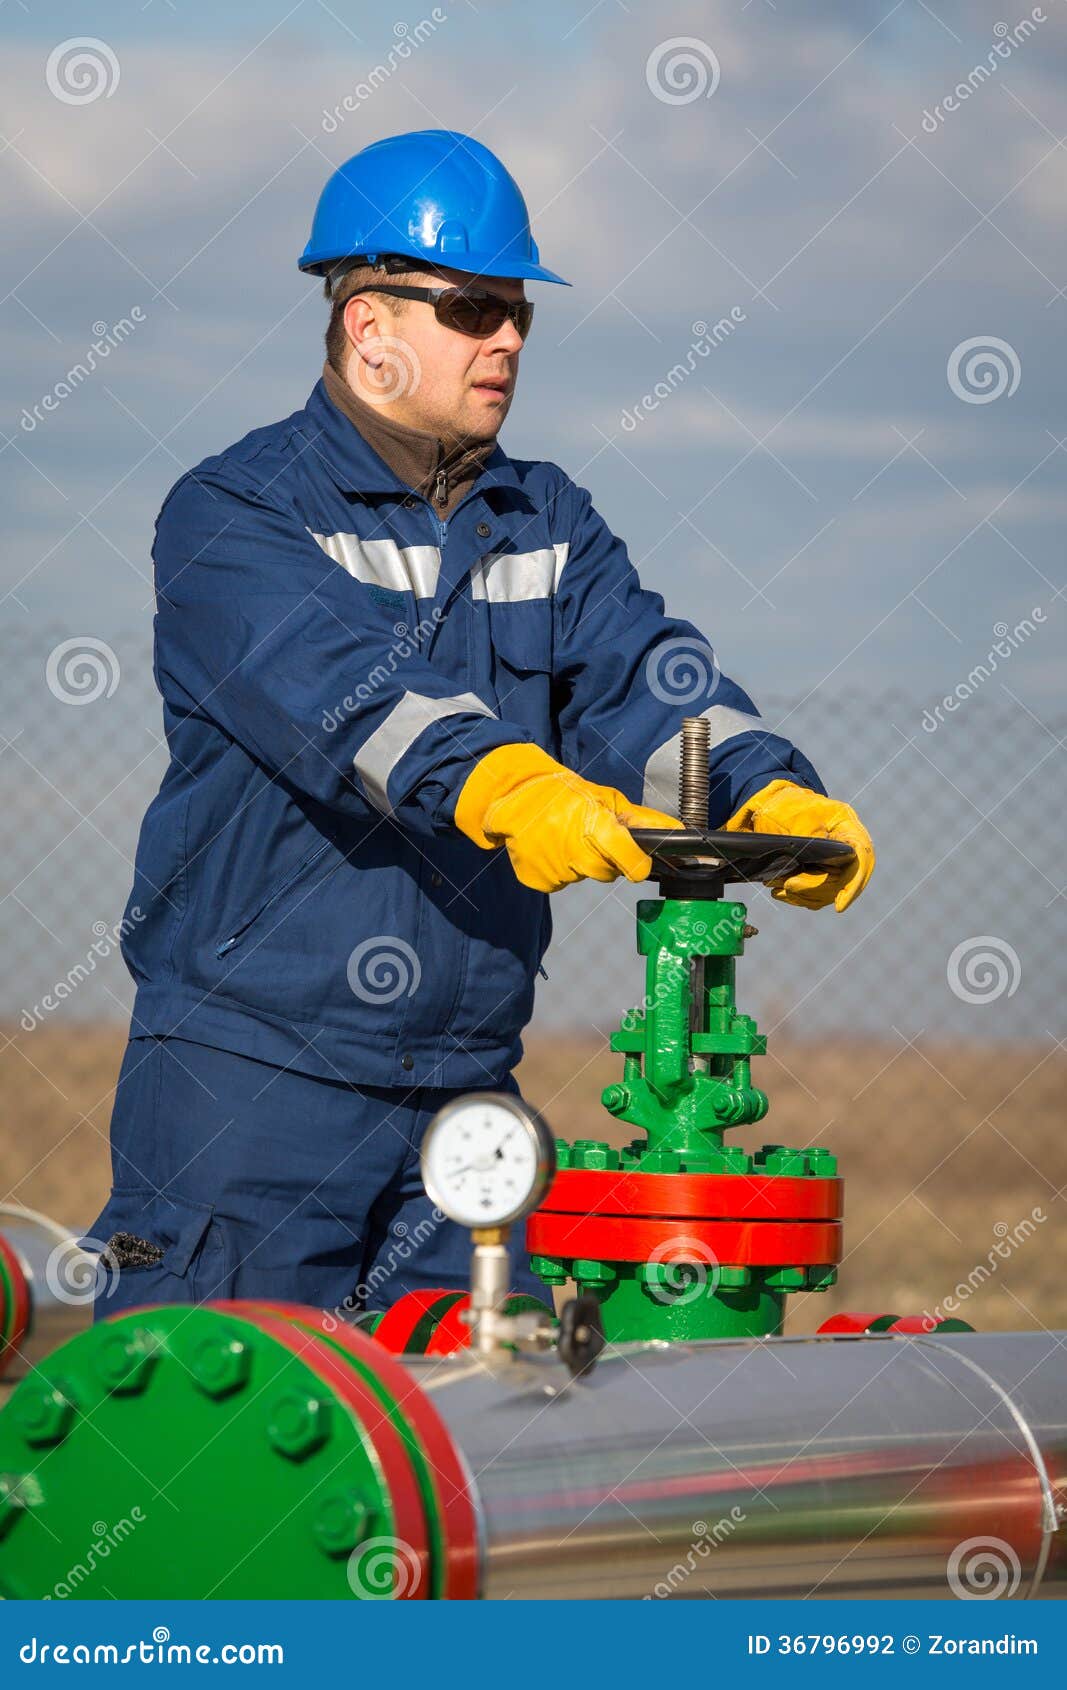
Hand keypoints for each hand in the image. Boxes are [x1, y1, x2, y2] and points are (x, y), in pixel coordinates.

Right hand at [455, 743, 680, 892]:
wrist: (516, 796)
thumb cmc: (567, 795)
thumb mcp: (606, 799)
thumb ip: (642, 819)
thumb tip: (680, 831)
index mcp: (596, 826)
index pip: (632, 862)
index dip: (638, 864)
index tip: (637, 861)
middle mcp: (574, 851)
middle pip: (606, 873)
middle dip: (604, 858)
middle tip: (590, 837)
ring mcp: (553, 868)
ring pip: (580, 877)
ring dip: (578, 863)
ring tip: (564, 837)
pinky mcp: (536, 879)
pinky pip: (558, 883)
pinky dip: (557, 869)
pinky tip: (550, 848)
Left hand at [725, 779, 873, 911]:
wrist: (774, 808)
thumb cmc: (788, 806)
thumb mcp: (797, 816)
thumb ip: (810, 836)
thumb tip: (815, 861)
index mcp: (848, 828)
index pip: (861, 859)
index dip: (853, 885)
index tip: (839, 906)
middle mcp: (847, 849)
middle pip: (843, 880)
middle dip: (815, 888)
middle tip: (788, 885)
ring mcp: (835, 863)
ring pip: (828, 892)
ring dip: (803, 895)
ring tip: (777, 888)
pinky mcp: (821, 874)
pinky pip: (816, 895)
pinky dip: (798, 897)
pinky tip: (779, 891)